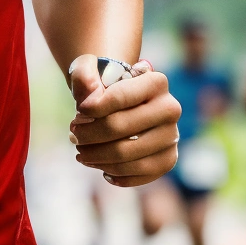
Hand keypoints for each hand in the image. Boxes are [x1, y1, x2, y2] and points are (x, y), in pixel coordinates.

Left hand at [67, 57, 182, 188]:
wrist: (124, 103)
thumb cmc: (105, 85)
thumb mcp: (90, 70)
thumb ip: (83, 76)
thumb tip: (88, 97)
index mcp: (155, 82)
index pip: (119, 97)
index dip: (92, 108)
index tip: (79, 112)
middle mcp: (170, 109)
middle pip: (118, 128)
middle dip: (88, 134)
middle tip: (74, 134)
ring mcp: (171, 137)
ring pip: (125, 155)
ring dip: (95, 156)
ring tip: (81, 151)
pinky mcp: (167, 160)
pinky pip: (137, 174)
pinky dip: (113, 173)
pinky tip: (99, 166)